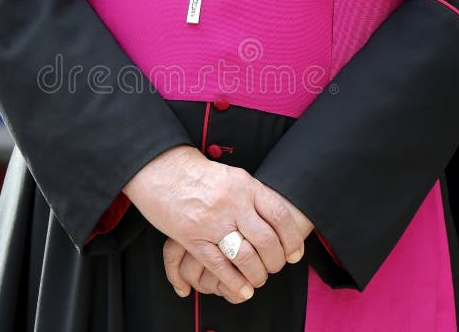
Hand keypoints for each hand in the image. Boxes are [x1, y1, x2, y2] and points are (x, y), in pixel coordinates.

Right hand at [162, 189, 314, 303]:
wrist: (163, 170)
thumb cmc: (198, 174)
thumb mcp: (233, 176)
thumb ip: (253, 196)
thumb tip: (276, 219)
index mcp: (245, 186)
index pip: (280, 216)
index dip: (292, 239)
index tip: (295, 253)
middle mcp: (232, 204)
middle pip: (266, 241)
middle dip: (276, 261)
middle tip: (276, 267)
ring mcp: (212, 221)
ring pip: (246, 257)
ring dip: (257, 274)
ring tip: (259, 278)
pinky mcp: (192, 237)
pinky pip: (219, 266)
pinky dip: (234, 282)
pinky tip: (243, 289)